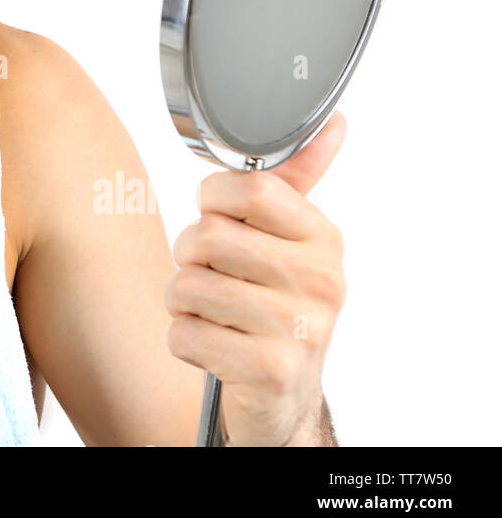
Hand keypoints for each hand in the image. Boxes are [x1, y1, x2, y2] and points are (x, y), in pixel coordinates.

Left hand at [165, 113, 347, 445]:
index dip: (212, 202)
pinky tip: (216, 345)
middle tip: (216, 276)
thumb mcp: (291, 239)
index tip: (224, 221)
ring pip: (186, 286)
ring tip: (216, 313)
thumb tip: (335, 122)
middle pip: (205, 237)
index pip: (246, 189)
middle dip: (190, 257)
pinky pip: (183, 334)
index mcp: (324, 238)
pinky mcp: (269, 372)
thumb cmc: (275, 304)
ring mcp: (300, 329)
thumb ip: (296, 180)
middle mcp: (321, 281)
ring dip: (184, 302)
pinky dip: (185, 340)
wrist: (283, 395)